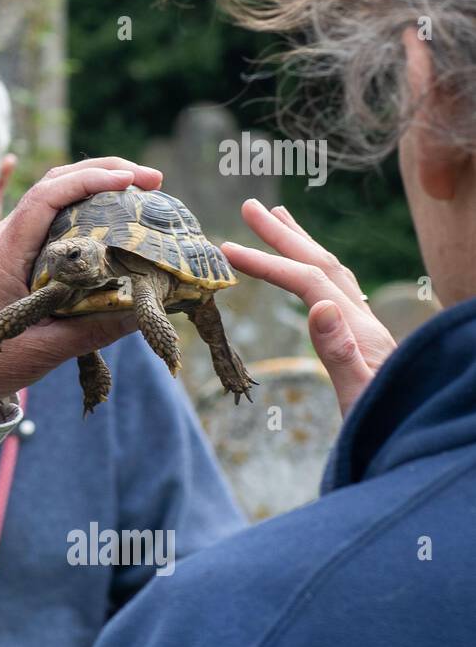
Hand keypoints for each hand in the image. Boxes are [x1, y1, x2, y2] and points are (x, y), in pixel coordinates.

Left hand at [0, 158, 162, 405]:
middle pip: (53, 183)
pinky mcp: (14, 254)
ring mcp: (7, 243)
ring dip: (95, 185)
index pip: (46, 196)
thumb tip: (144, 311)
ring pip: (52, 196)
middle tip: (152, 179)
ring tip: (141, 192)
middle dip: (103, 171)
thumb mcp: (43, 351)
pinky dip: (83, 207)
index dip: (89, 180)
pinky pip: (50, 217)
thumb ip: (92, 330)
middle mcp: (4, 239)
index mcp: (5, 255)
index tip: (130, 181)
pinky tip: (112, 219)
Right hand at [222, 199, 396, 416]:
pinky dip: (315, 268)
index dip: (268, 262)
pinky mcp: (364, 340)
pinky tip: (306, 270)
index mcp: (359, 333)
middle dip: (284, 235)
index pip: (309, 283)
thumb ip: (340, 353)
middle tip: (249, 207)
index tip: (228, 249)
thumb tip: (320, 305)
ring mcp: (366, 330)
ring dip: (301, 243)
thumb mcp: (359, 397)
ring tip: (277, 217)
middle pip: (322, 265)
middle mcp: (365, 323)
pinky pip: (336, 289)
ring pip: (332, 272)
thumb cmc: (386, 427)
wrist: (418, 440)